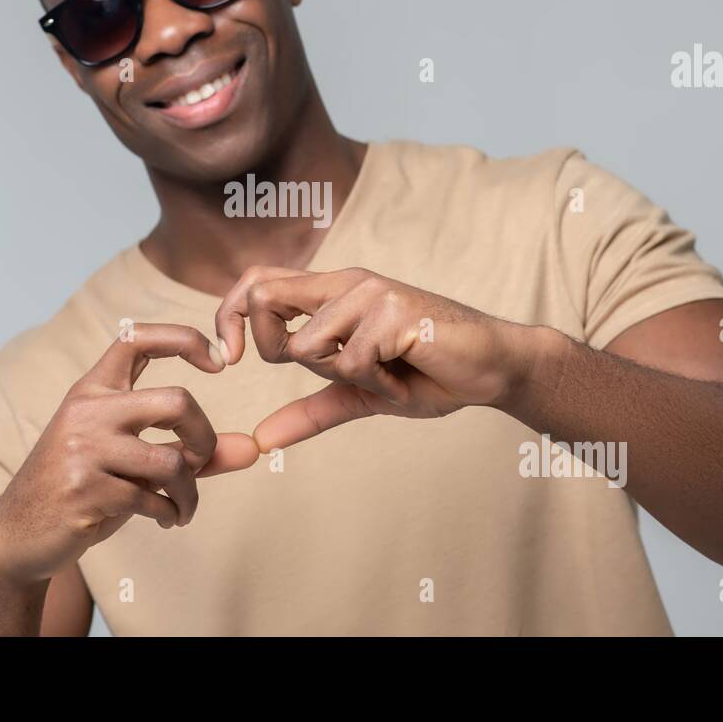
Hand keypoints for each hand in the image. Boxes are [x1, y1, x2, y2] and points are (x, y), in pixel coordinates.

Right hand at [0, 323, 258, 587]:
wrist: (19, 537)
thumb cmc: (83, 488)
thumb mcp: (130, 459)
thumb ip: (189, 450)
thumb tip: (252, 449)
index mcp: (93, 390)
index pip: (137, 338)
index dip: (186, 339)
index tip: (218, 364)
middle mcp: (86, 411)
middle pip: (175, 401)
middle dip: (204, 436)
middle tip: (202, 462)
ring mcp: (83, 450)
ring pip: (171, 461)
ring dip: (190, 492)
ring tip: (184, 505)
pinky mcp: (85, 491)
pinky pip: (152, 499)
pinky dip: (171, 513)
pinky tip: (167, 519)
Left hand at [215, 267, 540, 450]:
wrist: (494, 366)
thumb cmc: (429, 372)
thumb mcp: (359, 394)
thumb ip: (311, 410)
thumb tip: (262, 439)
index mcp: (330, 293)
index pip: (256, 282)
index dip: (228, 316)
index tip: (230, 360)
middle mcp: (344, 282)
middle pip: (262, 296)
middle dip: (272, 349)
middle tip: (324, 372)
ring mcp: (369, 292)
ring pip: (307, 345)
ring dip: (345, 378)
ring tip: (386, 376)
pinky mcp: (394, 311)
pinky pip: (352, 362)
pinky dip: (377, 385)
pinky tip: (405, 377)